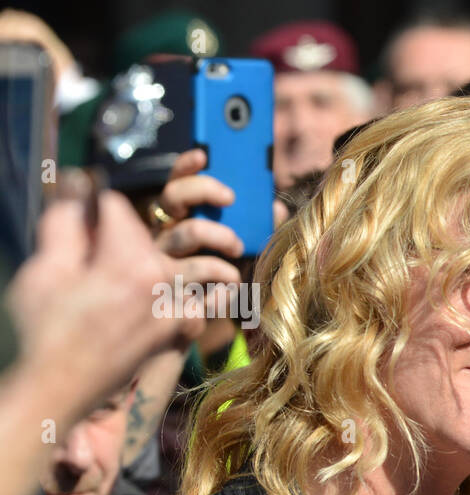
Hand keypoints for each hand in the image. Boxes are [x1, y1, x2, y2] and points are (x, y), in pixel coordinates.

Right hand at [4, 184, 205, 423]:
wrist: (57, 392)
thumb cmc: (44, 332)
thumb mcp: (46, 270)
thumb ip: (66, 223)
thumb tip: (78, 184)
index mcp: (128, 261)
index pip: (122, 207)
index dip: (103, 198)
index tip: (98, 194)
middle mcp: (161, 284)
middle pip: (179, 233)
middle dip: (188, 208)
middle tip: (216, 197)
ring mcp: (173, 312)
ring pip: (204, 271)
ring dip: (214, 257)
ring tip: (231, 247)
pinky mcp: (176, 335)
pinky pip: (203, 307)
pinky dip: (209, 297)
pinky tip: (216, 290)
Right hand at [150, 149, 287, 320]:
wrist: (201, 335)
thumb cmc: (221, 287)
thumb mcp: (241, 255)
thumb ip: (256, 228)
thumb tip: (276, 206)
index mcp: (176, 223)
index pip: (173, 184)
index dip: (184, 166)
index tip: (204, 154)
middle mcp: (162, 237)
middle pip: (171, 198)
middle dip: (203, 191)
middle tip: (231, 198)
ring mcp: (161, 263)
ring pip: (183, 232)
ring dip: (218, 235)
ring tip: (238, 249)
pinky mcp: (168, 293)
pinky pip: (195, 274)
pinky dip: (220, 283)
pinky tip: (230, 290)